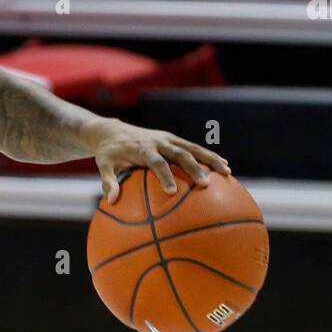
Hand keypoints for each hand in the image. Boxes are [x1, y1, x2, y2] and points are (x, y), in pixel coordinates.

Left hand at [89, 121, 229, 201]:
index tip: (172, 192)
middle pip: (180, 153)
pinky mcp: (174, 139)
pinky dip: (209, 156)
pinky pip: (194, 148)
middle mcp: (158, 141)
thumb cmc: (108, 153)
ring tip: (227, 172)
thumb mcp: (103, 165)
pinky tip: (224, 167)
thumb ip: (108, 181)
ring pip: (193, 148)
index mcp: (142, 148)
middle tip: (205, 184)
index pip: (156, 162)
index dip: (165, 176)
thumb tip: (110, 201)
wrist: (113, 130)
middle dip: (194, 168)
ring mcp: (168, 139)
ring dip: (210, 159)